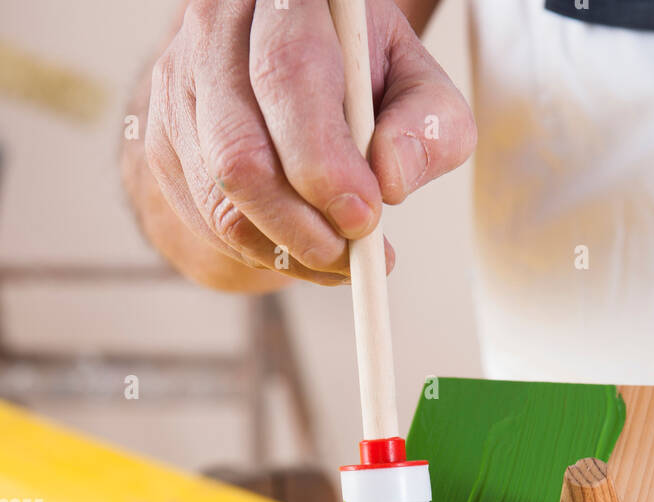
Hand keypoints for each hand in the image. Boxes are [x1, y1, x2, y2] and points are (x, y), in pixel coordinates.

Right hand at [139, 0, 474, 287]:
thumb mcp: (416, 85)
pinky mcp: (165, 144)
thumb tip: (391, 179)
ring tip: (341, 258)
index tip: (365, 217)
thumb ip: (428, 126)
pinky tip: (304, 248)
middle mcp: (215, 31)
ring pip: (219, 201)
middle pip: (239, 152)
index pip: (288, 74)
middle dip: (302, 225)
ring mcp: (178, 89)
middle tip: (356, 256)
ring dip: (287, 250)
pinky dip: (264, 254)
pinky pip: (208, 224)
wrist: (293, 67)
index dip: (324, 161)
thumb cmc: (362, 76)